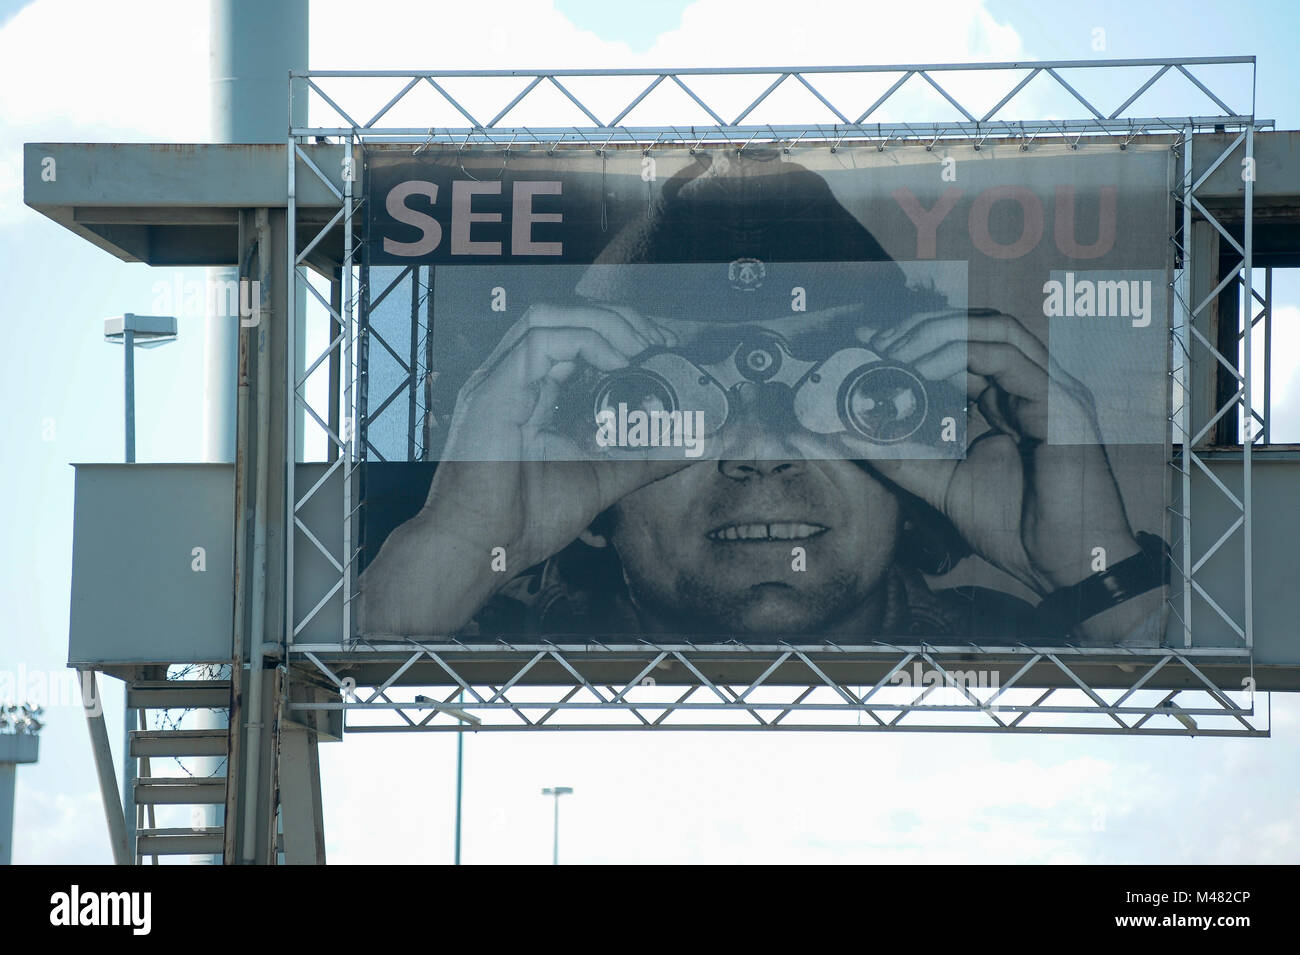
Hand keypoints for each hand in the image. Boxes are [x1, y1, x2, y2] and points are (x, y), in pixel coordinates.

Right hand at [357, 303, 694, 636]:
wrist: (481, 550)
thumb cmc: (524, 519)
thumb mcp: (603, 479)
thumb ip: (646, 458)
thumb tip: (697, 445)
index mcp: (533, 392)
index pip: (576, 336)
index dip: (622, 330)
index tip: (664, 346)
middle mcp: (513, 379)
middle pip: (563, 316)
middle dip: (618, 319)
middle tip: (660, 341)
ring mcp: (499, 381)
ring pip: (549, 317)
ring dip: (603, 324)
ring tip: (642, 348)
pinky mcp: (494, 390)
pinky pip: (540, 341)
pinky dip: (585, 342)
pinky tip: (618, 362)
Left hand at [847, 309, 1141, 600]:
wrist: (1064, 566)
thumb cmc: (1017, 529)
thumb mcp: (943, 484)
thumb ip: (901, 458)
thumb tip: (847, 437)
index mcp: (1010, 399)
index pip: (966, 346)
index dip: (917, 337)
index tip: (869, 341)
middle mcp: (1033, 386)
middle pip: (979, 326)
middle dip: (922, 326)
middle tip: (877, 340)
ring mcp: (1053, 390)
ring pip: (996, 331)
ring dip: (939, 333)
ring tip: (897, 352)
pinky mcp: (1061, 403)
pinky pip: (1007, 361)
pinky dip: (961, 356)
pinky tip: (924, 369)